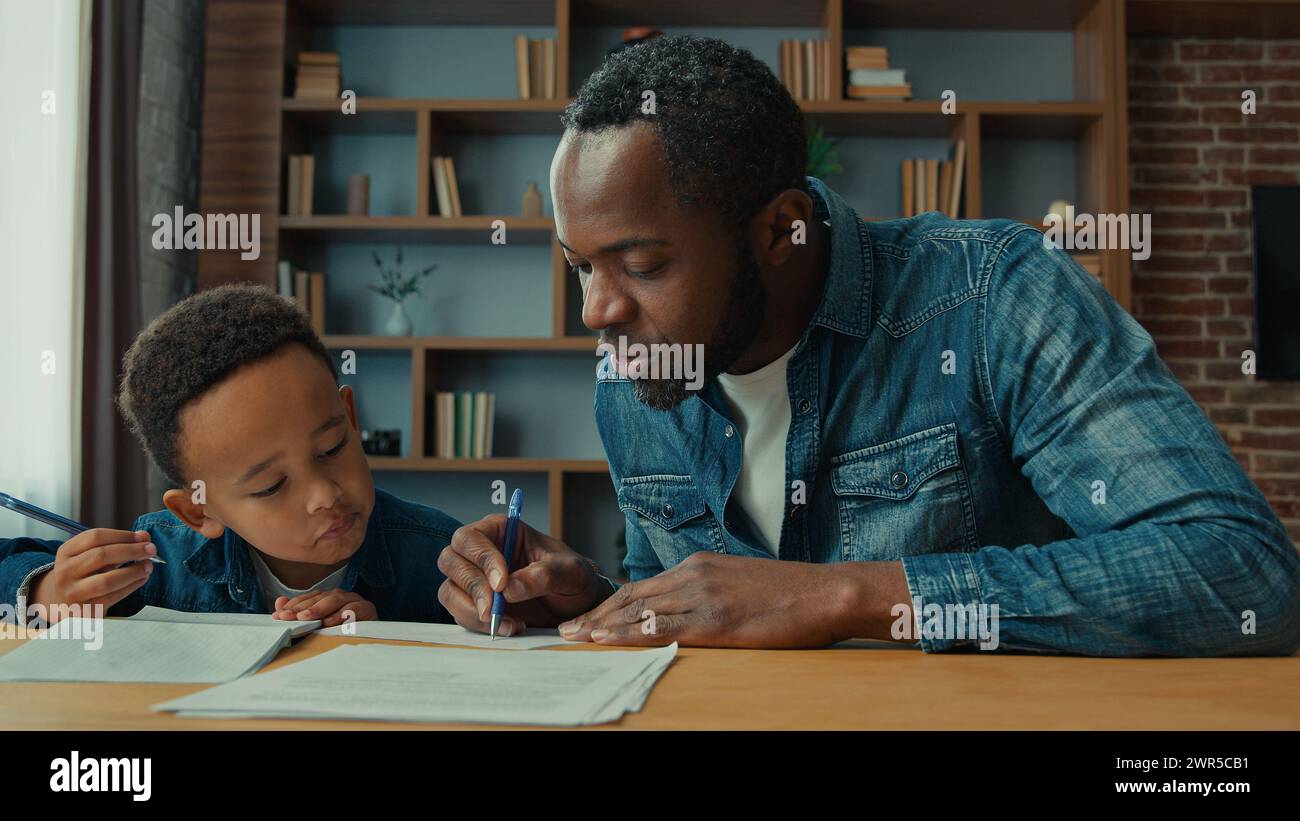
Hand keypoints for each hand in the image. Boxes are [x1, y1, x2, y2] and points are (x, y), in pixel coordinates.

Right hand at [28, 529, 156, 622]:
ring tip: (148, 566)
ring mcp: (73, 593)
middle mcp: (65, 572)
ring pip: (108, 580)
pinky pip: (113, 597)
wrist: (58, 602)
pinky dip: (132, 586)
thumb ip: (115, 544)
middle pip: (102, 556)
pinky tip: (141, 578)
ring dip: (134, 571)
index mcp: (66, 552)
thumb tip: (144, 536)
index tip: (142, 536)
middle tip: (152, 549)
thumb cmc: (80, 573)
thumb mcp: (88, 555)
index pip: (95, 537)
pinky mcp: (85, 611)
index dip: (123, 535)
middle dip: (132, 550)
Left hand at [273, 589, 375, 626]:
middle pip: (320, 598)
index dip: (293, 605)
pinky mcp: (367, 609)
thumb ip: (297, 614)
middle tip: (288, 617)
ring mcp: (355, 600)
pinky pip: (354, 609)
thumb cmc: (340, 634)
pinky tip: (330, 622)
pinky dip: (342, 614)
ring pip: (336, 600)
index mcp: (328, 597)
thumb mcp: (314, 627)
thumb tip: (279, 602)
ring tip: (305, 617)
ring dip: (319, 608)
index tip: (279, 615)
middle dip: (302, 608)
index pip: (308, 598)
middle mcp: (341, 596)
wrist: (369, 643)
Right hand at [437, 514, 612, 635]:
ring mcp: (475, 579)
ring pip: (450, 590)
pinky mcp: (474, 604)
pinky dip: (479, 624)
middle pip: (451, 560)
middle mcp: (481, 552)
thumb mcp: (570, 572)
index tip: (501, 583)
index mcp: (501, 531)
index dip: (481, 558)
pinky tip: (510, 627)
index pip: (472, 537)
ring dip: (473, 610)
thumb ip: (543, 575)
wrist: (576, 605)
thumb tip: (509, 588)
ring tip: (509, 623)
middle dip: (473, 587)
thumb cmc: (572, 578)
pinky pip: (460, 613)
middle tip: (496, 608)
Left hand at [558, 552, 890, 647]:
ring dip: (602, 625)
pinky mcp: (715, 620)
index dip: (610, 604)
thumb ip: (710, 592)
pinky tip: (607, 640)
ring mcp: (703, 596)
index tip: (588, 618)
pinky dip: (628, 634)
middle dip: (595, 614)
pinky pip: (661, 627)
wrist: (826, 591)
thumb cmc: (792, 593)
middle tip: (566, 629)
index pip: (643, 586)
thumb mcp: (741, 584)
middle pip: (631, 597)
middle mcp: (694, 575)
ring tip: (574, 637)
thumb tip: (687, 612)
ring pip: (638, 611)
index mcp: (700, 565)